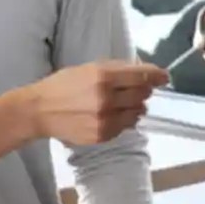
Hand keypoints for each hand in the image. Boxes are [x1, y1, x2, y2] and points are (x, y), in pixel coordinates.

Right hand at [25, 60, 169, 145]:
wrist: (40, 110)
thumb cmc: (64, 84)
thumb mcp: (89, 68)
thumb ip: (116, 69)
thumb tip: (142, 71)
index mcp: (104, 77)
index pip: (141, 77)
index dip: (156, 76)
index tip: (165, 77)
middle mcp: (107, 99)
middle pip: (142, 95)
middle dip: (144, 90)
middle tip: (139, 89)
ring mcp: (105, 120)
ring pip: (137, 113)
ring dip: (136, 106)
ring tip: (123, 102)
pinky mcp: (102, 135)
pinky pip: (125, 127)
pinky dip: (124, 119)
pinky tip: (112, 114)